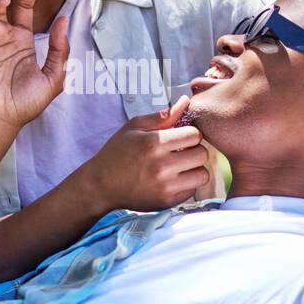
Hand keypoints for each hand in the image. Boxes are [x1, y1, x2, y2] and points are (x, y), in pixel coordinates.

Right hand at [77, 95, 211, 212]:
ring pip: (202, 175)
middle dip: (194, 150)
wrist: (100, 185)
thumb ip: (163, 116)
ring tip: (180, 166)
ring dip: (194, 169)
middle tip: (181, 152)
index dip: (190, 133)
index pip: (194, 134)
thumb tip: (186, 101)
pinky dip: (186, 184)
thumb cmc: (117, 152)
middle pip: (202, 154)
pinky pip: (192, 190)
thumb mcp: (134, 127)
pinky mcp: (167, 202)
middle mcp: (161, 166)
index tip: (180, 137)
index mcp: (154, 143)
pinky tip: (172, 179)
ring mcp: (165, 186)